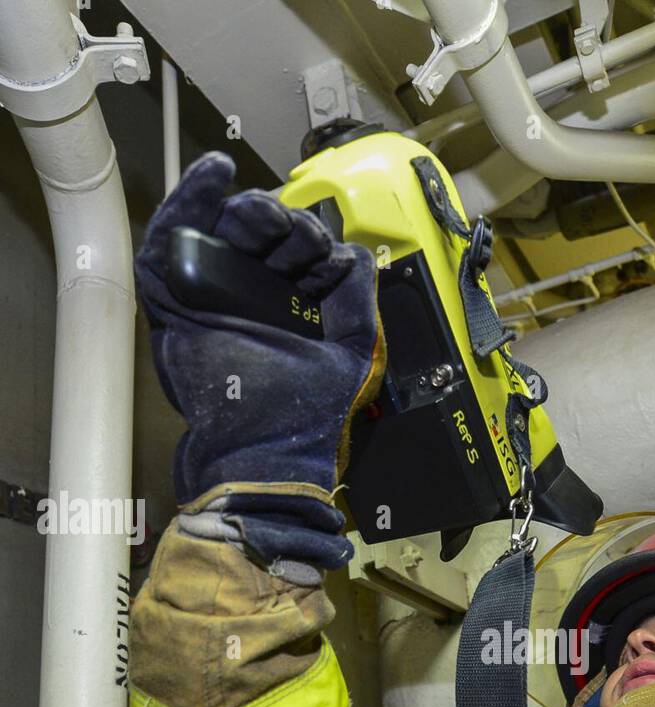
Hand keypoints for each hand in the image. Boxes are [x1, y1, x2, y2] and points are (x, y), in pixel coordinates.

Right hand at [135, 151, 384, 573]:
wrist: (261, 454)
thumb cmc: (304, 415)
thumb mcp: (351, 348)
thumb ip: (357, 299)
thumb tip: (351, 255)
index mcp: (285, 306)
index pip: (293, 249)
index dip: (309, 240)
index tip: (322, 258)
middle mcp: (245, 297)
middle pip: (254, 232)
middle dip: (277, 223)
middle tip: (291, 240)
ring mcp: (206, 296)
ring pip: (216, 228)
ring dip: (242, 211)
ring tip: (261, 217)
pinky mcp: (172, 300)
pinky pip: (170, 239)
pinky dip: (188, 200)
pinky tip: (213, 176)